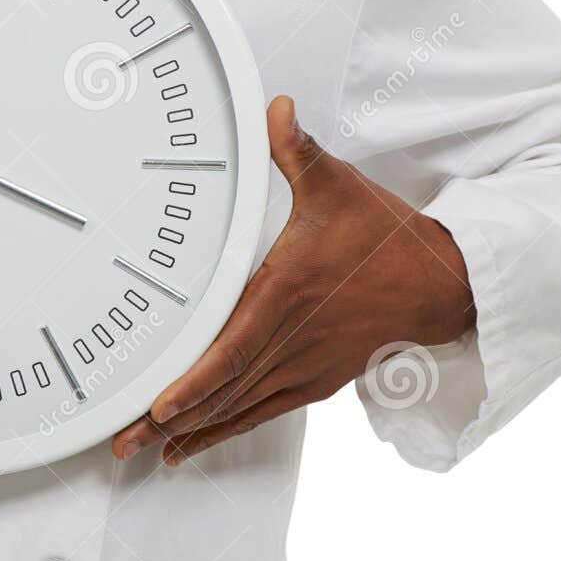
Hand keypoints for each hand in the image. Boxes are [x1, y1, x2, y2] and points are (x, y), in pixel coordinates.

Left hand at [113, 96, 474, 465]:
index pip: (231, 347)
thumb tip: (275, 108)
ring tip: (143, 452)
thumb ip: (296, 150)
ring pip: (237, 409)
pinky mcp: (315, 381)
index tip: (157, 406)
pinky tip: (190, 447)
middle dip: (168, 419)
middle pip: (221, 389)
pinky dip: (224, 431)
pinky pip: (261, 413)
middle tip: (120, 442)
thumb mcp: (337, 185)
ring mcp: (303, 366)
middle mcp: (291, 339)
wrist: (440, 284)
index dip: (193, 382)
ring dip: (189, 434)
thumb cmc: (384, 238)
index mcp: (285, 292)